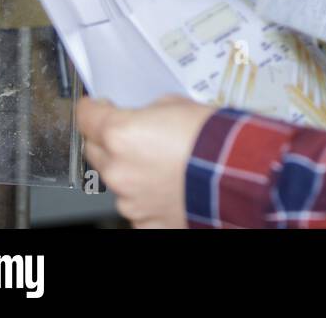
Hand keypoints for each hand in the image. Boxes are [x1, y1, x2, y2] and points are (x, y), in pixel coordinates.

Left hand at [78, 95, 214, 227]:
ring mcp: (128, 199)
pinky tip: (169, 185)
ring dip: (130, 170)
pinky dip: (147, 195)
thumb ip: (149, 113)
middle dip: (109, 140)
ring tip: (163, 164)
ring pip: (116, 180)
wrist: (239, 173)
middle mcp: (117, 169)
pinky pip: (136, 205)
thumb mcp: (179, 104)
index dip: (92, 108)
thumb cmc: (215, 138)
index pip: (86, 116)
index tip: (95, 107)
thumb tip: (144, 118)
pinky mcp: (144, 221)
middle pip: (95, 150)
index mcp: (120, 134)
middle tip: (134, 136)